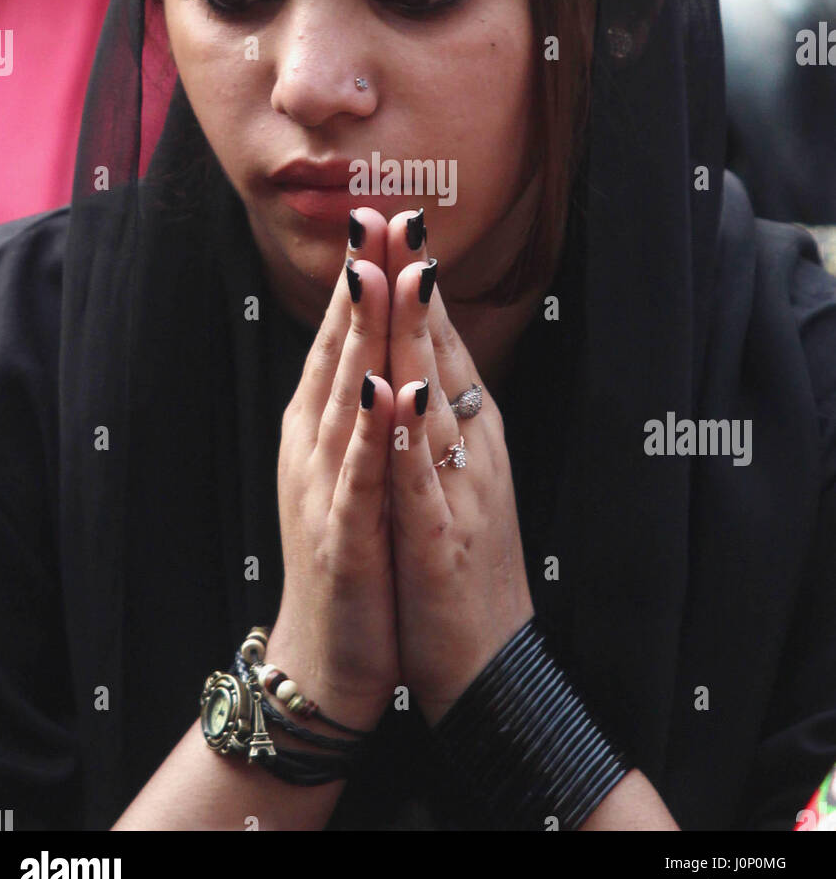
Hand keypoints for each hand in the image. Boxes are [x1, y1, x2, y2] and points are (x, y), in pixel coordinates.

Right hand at [267, 212, 398, 731]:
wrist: (329, 655)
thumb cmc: (349, 554)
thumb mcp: (350, 467)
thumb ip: (357, 407)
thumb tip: (374, 344)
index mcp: (323, 426)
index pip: (345, 337)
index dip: (362, 276)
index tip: (381, 214)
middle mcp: (315, 444)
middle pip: (340, 351)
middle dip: (361, 282)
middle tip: (376, 214)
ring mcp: (326, 489)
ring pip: (345, 398)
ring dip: (361, 336)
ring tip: (375, 274)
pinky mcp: (345, 538)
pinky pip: (363, 477)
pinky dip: (374, 432)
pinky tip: (390, 390)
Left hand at [383, 210, 534, 726]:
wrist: (486, 663)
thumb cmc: (461, 562)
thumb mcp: (452, 474)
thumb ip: (438, 414)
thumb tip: (419, 353)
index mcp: (468, 430)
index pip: (441, 340)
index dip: (417, 278)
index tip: (394, 218)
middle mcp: (472, 447)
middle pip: (442, 353)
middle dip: (416, 282)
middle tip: (395, 215)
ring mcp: (461, 490)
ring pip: (436, 400)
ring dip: (418, 337)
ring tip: (403, 274)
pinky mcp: (442, 539)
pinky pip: (423, 478)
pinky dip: (409, 435)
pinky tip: (397, 393)